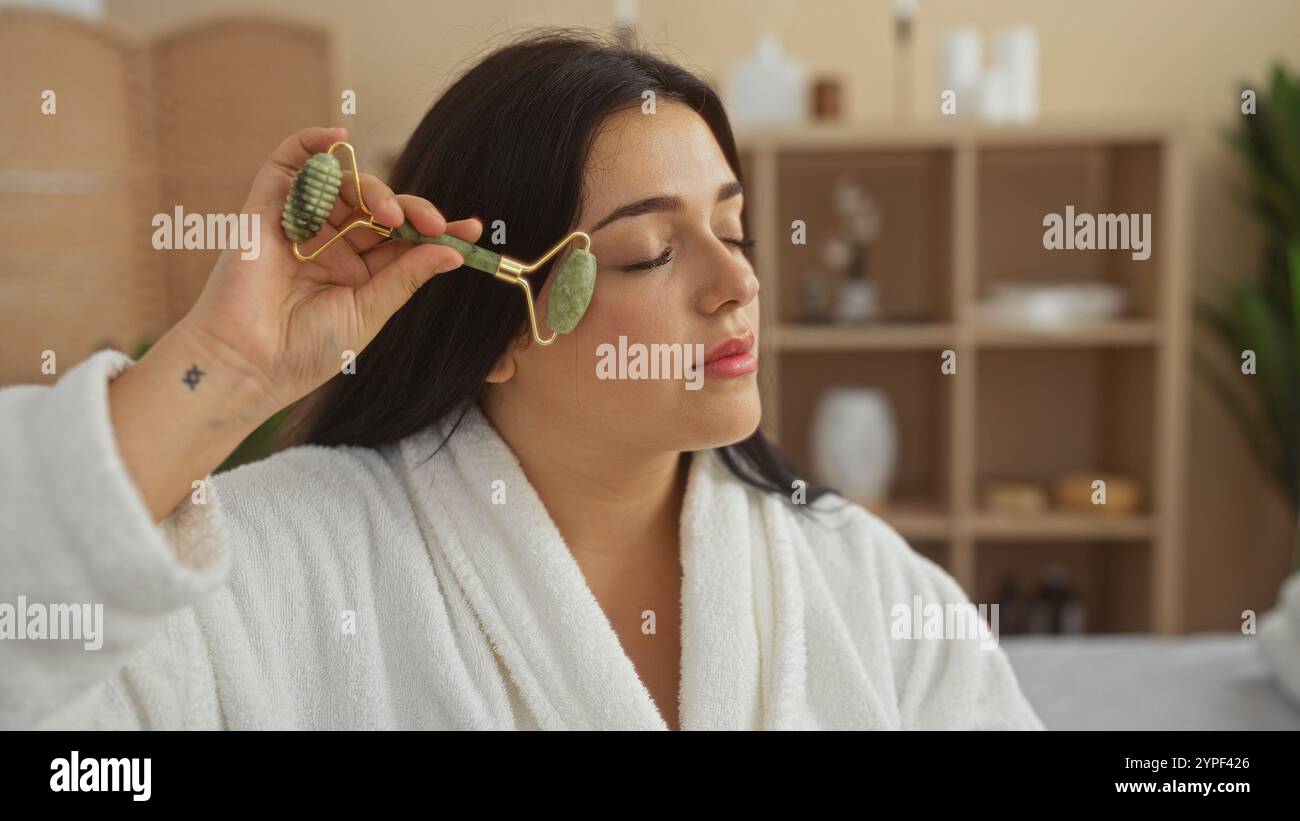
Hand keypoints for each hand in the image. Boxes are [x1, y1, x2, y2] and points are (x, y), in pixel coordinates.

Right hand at [181, 126, 482, 410]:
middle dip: (410, 209)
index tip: (472, 230)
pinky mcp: (264, 210)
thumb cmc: (306, 351)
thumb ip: (405, 277)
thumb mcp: (369, 312)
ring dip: (373, 189)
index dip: (436, 230)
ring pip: (343, 185)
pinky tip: (338, 136)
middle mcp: (331, 244)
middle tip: (433, 224)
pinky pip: (287, 164)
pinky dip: (310, 142)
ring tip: (390, 216)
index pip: (403, 238)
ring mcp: (299, 224)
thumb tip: (452, 251)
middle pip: (377, 207)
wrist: (248, 365)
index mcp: (358, 272)